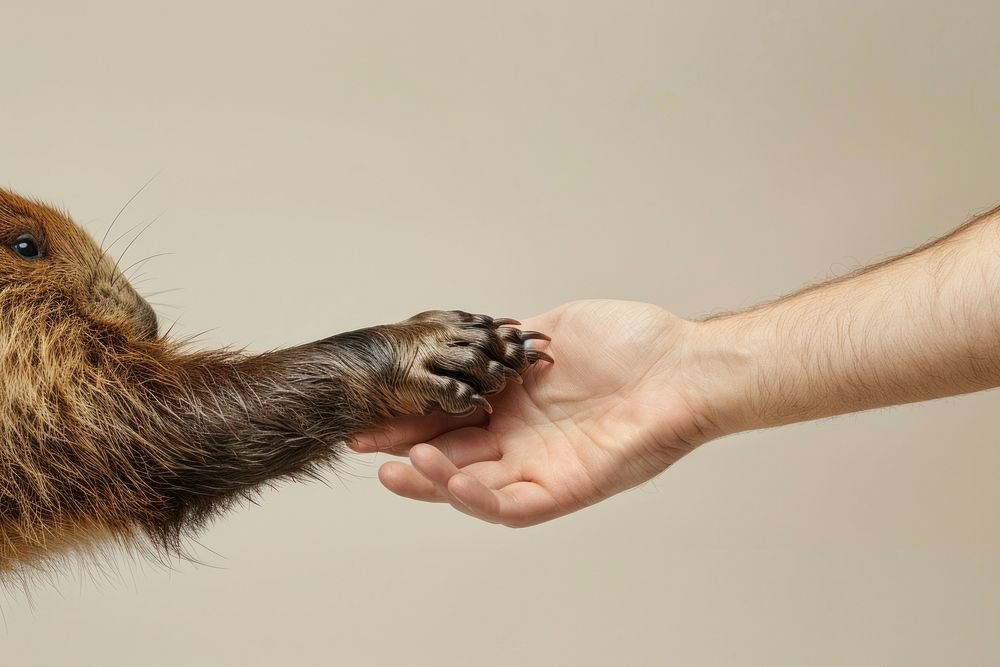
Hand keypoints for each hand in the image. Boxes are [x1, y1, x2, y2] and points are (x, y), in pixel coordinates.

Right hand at [351, 299, 727, 525]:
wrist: (686, 365)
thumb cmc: (633, 342)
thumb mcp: (551, 328)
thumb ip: (506, 341)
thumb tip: (466, 337)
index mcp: (516, 405)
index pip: (452, 416)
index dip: (411, 414)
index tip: (373, 405)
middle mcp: (524, 440)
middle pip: (453, 456)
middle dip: (405, 451)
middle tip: (364, 441)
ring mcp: (544, 467)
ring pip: (474, 488)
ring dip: (433, 480)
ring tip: (397, 464)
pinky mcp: (569, 488)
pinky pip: (513, 505)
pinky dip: (476, 498)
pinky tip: (448, 479)